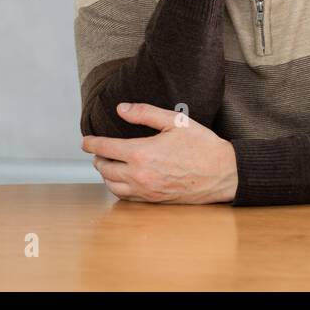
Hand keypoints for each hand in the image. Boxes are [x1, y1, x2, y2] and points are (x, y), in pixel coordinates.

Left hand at [82, 103, 238, 203]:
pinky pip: (125, 197)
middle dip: (98, 158)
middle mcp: (139, 175)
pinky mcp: (152, 200)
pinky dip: (117, 188)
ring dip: (106, 174)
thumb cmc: (202, 146)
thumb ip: (145, 113)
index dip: (91, 143)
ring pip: (111, 185)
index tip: (86, 141)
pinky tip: (122, 180)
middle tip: (98, 151)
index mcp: (141, 153)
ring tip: (108, 165)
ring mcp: (145, 190)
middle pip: (104, 168)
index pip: (105, 148)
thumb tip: (121, 109)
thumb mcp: (175, 121)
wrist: (223, 173)